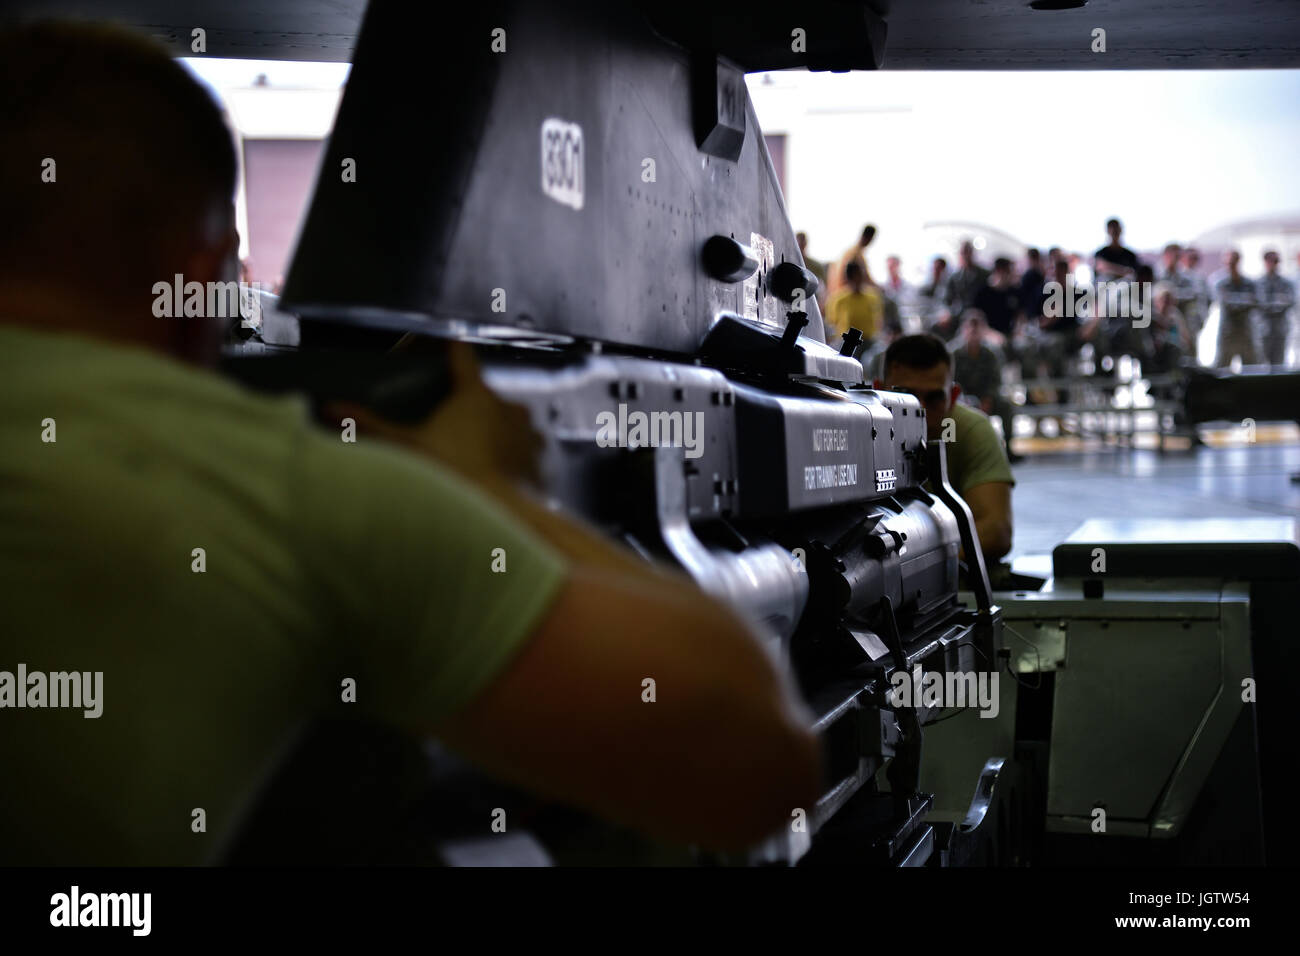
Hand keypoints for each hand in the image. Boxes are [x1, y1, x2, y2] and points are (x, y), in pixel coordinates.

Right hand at [327, 341, 542, 489]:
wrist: (503, 524)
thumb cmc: (455, 481)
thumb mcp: (405, 450)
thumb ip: (368, 426)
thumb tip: (332, 409)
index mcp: (476, 396)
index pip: (462, 357)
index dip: (450, 351)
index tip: (443, 348)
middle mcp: (509, 410)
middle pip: (485, 395)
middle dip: (467, 406)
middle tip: (445, 425)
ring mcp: (530, 437)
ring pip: (511, 424)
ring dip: (494, 433)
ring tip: (471, 454)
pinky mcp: (542, 466)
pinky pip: (526, 454)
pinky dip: (512, 461)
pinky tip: (495, 476)